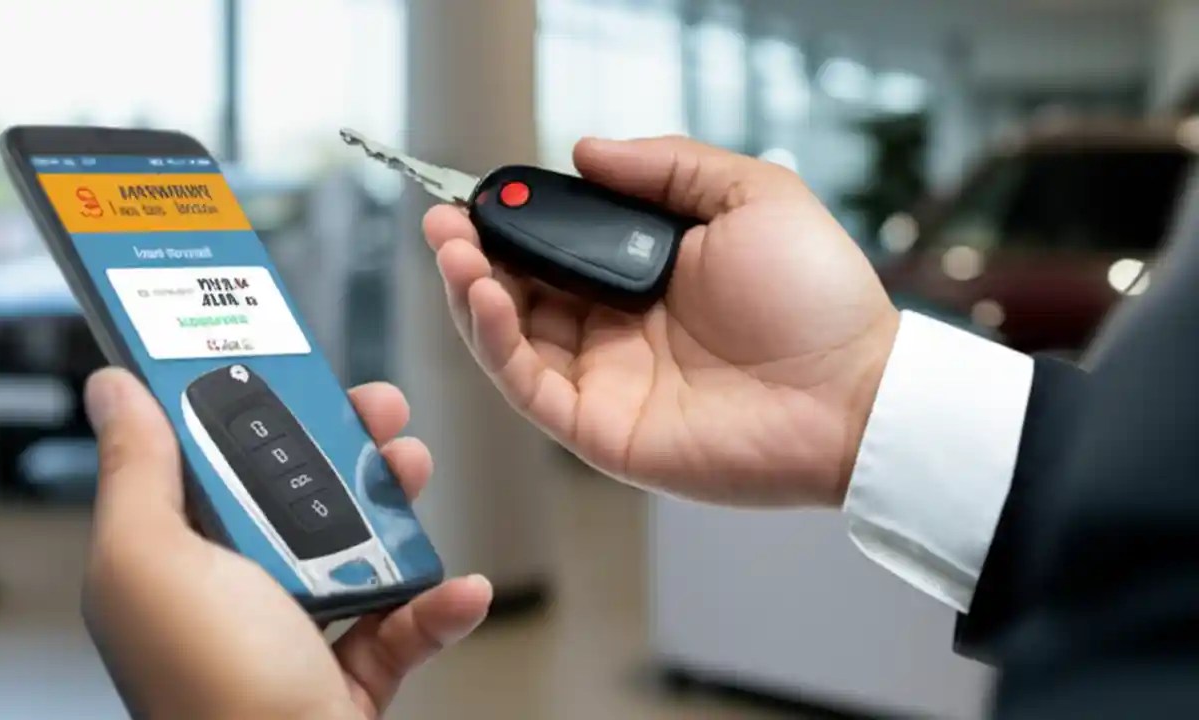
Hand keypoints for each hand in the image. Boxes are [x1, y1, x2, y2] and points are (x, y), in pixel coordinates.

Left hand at [80, 368, 491, 719]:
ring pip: (354, 547)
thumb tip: (111, 387)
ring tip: (418, 472)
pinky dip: (439, 607)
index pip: (204, 460)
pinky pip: (403, 625)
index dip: (242, 404)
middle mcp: (229, 595)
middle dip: (340, 444)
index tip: (283, 361)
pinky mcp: (351, 674)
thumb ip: (135, 471)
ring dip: (397, 506)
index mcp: (172, 563)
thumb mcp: (152, 562)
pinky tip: (462, 589)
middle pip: (291, 493)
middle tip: (377, 409)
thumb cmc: (213, 688)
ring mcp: (294, 635)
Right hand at [424, 136, 897, 506]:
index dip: (515, 220)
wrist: (855, 391)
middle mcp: (616, 331)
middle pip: (520, 294)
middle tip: (446, 219)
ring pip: (510, 339)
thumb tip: (586, 152)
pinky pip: (528, 386)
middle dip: (474, 254)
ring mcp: (605, 382)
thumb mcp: (749, 197)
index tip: (485, 190)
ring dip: (470, 294)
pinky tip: (482, 294)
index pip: (558, 248)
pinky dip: (493, 342)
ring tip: (453, 248)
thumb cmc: (817, 296)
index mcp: (646, 278)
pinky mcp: (601, 428)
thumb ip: (667, 168)